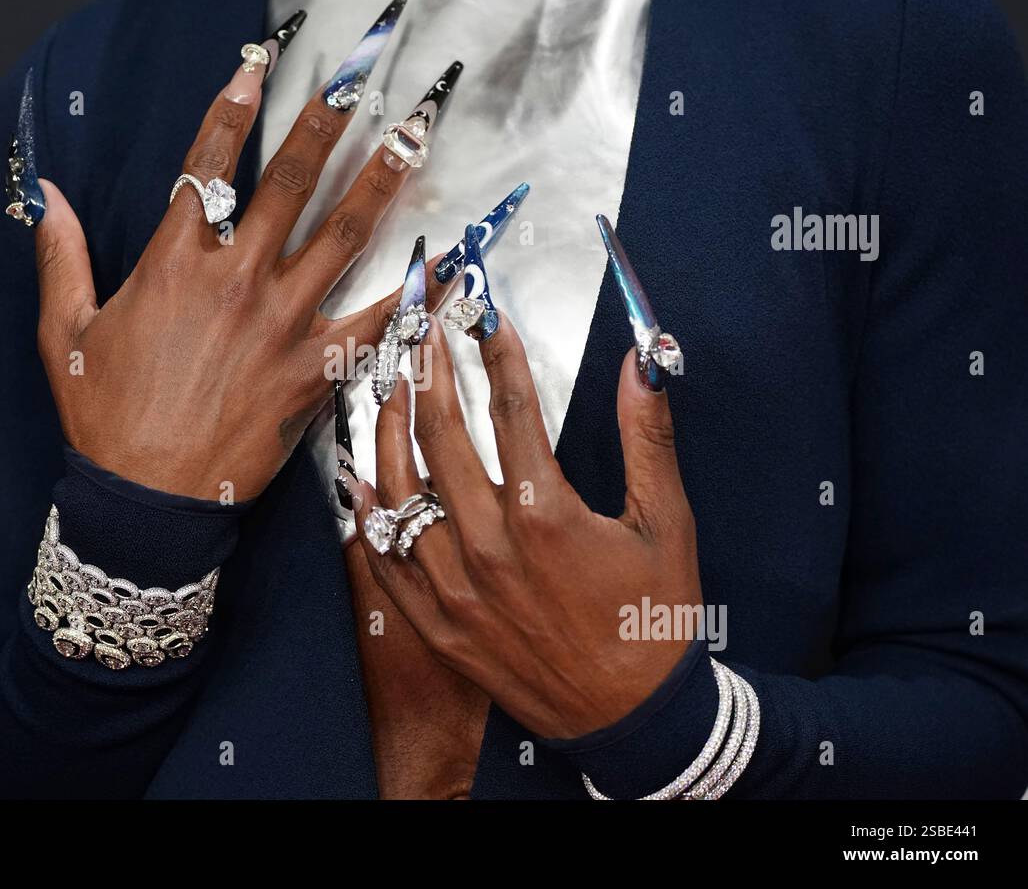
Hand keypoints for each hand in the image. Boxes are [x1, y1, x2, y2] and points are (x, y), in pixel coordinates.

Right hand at [30, 2, 450, 499]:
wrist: (147, 502)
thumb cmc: (106, 420)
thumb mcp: (65, 333)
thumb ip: (62, 257)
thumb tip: (47, 195)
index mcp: (174, 264)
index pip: (207, 165)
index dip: (232, 109)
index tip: (258, 66)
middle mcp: (236, 281)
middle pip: (288, 182)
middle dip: (325, 122)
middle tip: (359, 77)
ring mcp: (282, 324)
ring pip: (343, 235)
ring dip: (381, 179)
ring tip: (414, 137)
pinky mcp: (316, 369)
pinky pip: (376, 320)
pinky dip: (413, 291)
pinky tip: (445, 260)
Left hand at [350, 315, 700, 740]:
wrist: (630, 718)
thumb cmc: (652, 619)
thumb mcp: (666, 522)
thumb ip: (648, 437)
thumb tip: (643, 364)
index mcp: (546, 514)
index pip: (511, 408)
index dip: (496, 350)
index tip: (485, 311)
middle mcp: (489, 546)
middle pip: (440, 435)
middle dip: (429, 369)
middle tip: (422, 329)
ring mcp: (454, 586)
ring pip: (399, 488)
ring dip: (387, 425)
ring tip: (388, 381)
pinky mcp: (436, 622)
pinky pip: (383, 557)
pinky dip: (369, 510)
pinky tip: (363, 472)